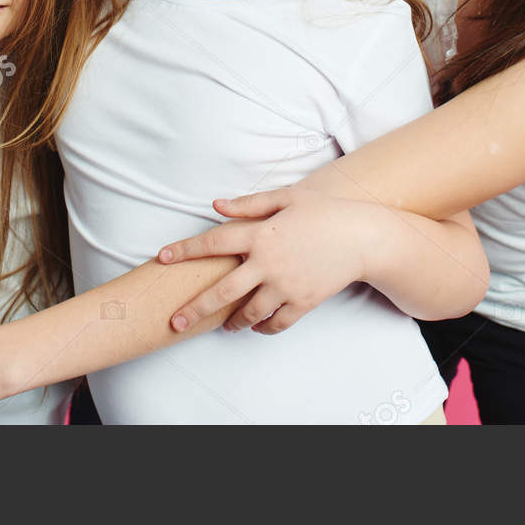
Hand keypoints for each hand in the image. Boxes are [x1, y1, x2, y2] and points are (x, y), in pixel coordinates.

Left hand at [155, 188, 377, 334]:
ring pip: (248, 313)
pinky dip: (263, 327)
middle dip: (195, 308)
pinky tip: (256, 325)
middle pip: (222, 291)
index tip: (161, 258)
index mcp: (261, 233)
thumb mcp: (287, 198)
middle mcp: (268, 263)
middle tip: (175, 321)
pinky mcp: (303, 302)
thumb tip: (216, 205)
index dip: (184, 249)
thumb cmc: (324, 212)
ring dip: (231, 322)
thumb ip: (249, 203)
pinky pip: (276, 323)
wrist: (363, 237)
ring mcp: (286, 285)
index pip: (213, 242)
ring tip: (223, 325)